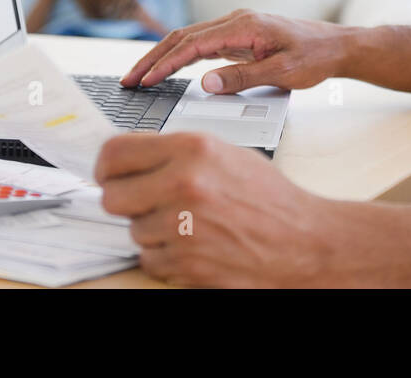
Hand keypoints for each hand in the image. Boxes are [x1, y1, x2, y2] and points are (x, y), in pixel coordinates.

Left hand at [94, 131, 333, 286]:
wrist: (305, 242)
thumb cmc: (271, 199)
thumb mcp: (226, 154)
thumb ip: (178, 153)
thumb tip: (133, 158)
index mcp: (194, 148)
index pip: (115, 152)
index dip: (106, 165)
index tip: (107, 173)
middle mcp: (184, 184)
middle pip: (112, 196)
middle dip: (126, 201)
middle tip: (145, 201)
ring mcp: (183, 227)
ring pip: (133, 231)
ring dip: (153, 230)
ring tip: (189, 223)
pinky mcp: (186, 263)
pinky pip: (150, 260)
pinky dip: (166, 256)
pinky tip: (195, 245)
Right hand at [120, 9, 353, 92]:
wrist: (337, 47)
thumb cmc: (315, 57)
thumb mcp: (282, 72)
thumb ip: (243, 78)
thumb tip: (205, 82)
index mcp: (244, 25)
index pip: (192, 44)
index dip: (164, 63)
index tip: (144, 80)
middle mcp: (236, 22)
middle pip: (183, 37)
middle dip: (153, 58)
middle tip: (128, 80)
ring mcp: (237, 29)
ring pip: (190, 40)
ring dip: (163, 57)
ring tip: (140, 77)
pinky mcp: (240, 38)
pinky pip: (203, 46)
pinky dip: (181, 57)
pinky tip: (168, 70)